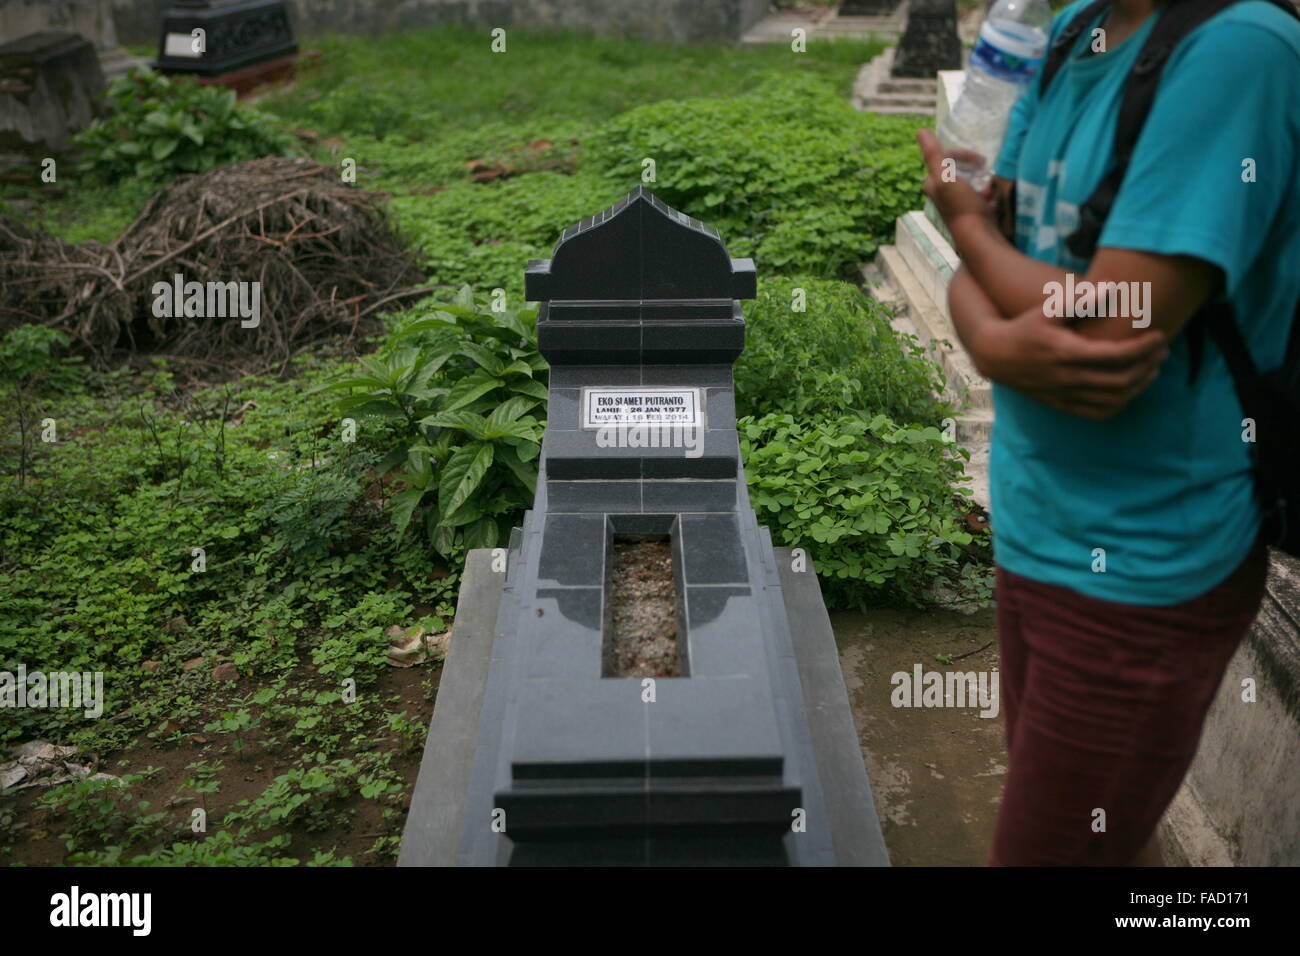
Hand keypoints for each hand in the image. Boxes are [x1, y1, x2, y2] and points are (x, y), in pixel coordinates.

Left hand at [916, 129, 997, 237]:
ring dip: (984, 180)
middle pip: (959, 169)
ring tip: (989, 187)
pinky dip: (991, 193)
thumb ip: (933, 155)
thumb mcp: (945, 177)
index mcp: (933, 184)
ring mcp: (959, 204)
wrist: (979, 236)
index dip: (962, 154)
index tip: (979, 159)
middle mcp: (943, 194)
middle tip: (985, 169)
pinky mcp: (974, 212)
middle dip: (974, 168)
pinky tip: (994, 198)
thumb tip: (920, 130)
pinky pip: (985, 195)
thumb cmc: (961, 206)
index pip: (945, 158)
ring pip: (974, 181)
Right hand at [974, 309, 1169, 419]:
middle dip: (1149, 365)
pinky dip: (1121, 404)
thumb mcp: (1047, 308)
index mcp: (1066, 353)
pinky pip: (1099, 413)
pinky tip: (1130, 389)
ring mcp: (1065, 394)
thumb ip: (1081, 299)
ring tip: (1152, 369)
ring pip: (1114, 400)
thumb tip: (1114, 288)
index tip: (1158, 335)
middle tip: (1161, 350)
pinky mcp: (1062, 404)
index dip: (1144, 346)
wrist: (996, 355)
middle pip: (1122, 380)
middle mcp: (1068, 377)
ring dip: (1140, 386)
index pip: (1117, 355)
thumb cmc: (1025, 326)